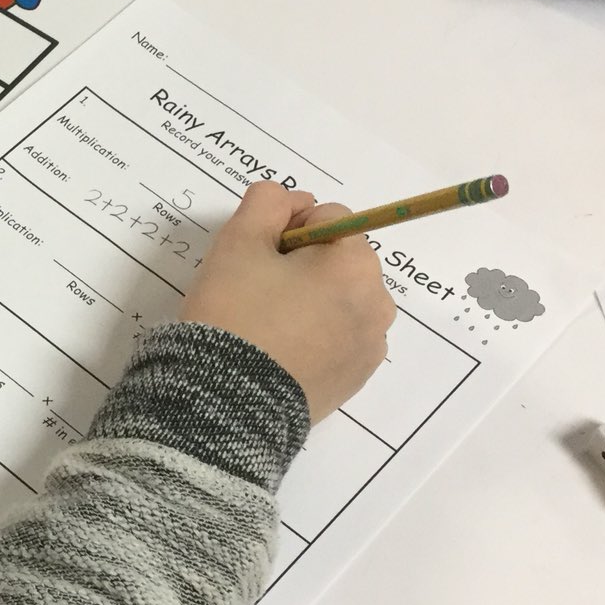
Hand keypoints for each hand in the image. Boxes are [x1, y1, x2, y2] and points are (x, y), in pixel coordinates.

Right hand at [180, 184, 394, 421]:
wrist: (227, 404)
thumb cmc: (234, 315)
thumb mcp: (237, 243)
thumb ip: (267, 203)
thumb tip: (293, 199)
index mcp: (356, 264)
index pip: (327, 217)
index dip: (286, 228)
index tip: (257, 258)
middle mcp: (377, 302)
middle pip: (339, 259)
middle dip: (304, 265)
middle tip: (258, 292)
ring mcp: (370, 346)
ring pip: (340, 299)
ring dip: (312, 299)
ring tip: (268, 325)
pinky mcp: (356, 379)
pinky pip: (340, 338)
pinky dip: (317, 335)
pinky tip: (281, 350)